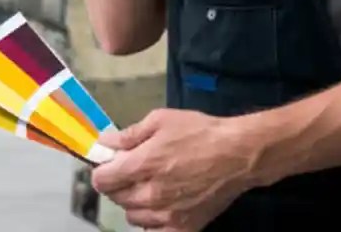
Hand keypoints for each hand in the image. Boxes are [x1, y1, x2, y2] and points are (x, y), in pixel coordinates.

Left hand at [91, 109, 258, 231]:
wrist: (238, 154)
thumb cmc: (199, 132)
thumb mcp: (161, 120)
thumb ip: (129, 134)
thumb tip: (104, 143)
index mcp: (142, 165)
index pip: (102, 180)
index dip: (102, 171)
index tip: (109, 165)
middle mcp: (151, 194)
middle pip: (116, 198)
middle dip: (118, 184)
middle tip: (132, 172)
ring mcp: (167, 215)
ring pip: (132, 216)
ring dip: (134, 203)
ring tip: (149, 188)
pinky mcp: (183, 227)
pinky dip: (152, 222)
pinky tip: (160, 208)